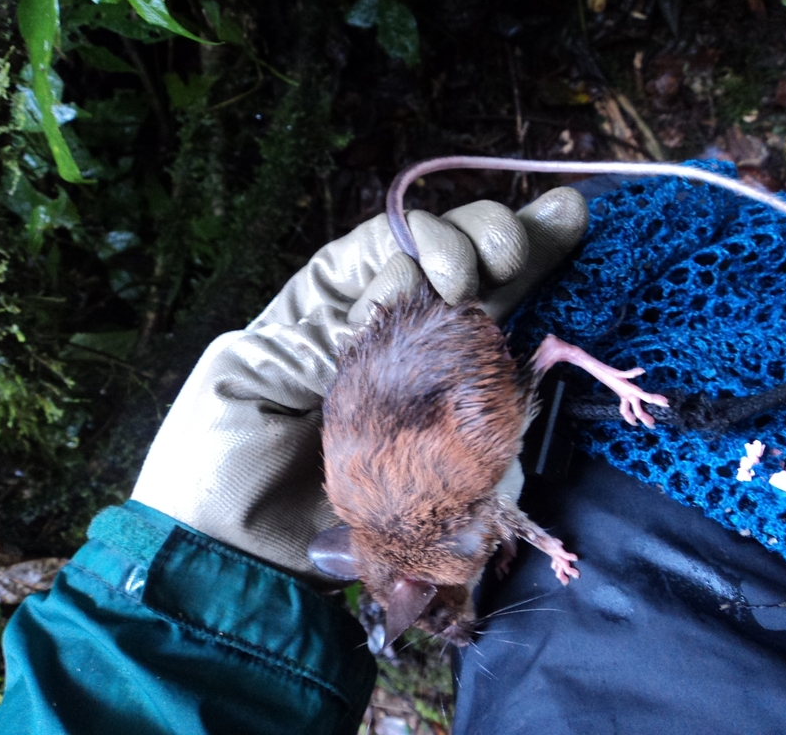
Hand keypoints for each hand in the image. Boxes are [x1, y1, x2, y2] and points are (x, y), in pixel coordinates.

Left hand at [130, 188, 588, 584]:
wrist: (235, 561)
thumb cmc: (218, 464)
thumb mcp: (247, 378)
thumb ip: (321, 329)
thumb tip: (404, 283)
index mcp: (323, 311)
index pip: (389, 248)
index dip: (431, 238)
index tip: (457, 271)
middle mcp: (380, 338)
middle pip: (447, 269)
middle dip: (494, 237)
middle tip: (539, 233)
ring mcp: (418, 387)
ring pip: (480, 313)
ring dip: (526, 266)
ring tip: (567, 225)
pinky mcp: (443, 440)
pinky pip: (491, 388)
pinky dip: (529, 350)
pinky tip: (566, 303)